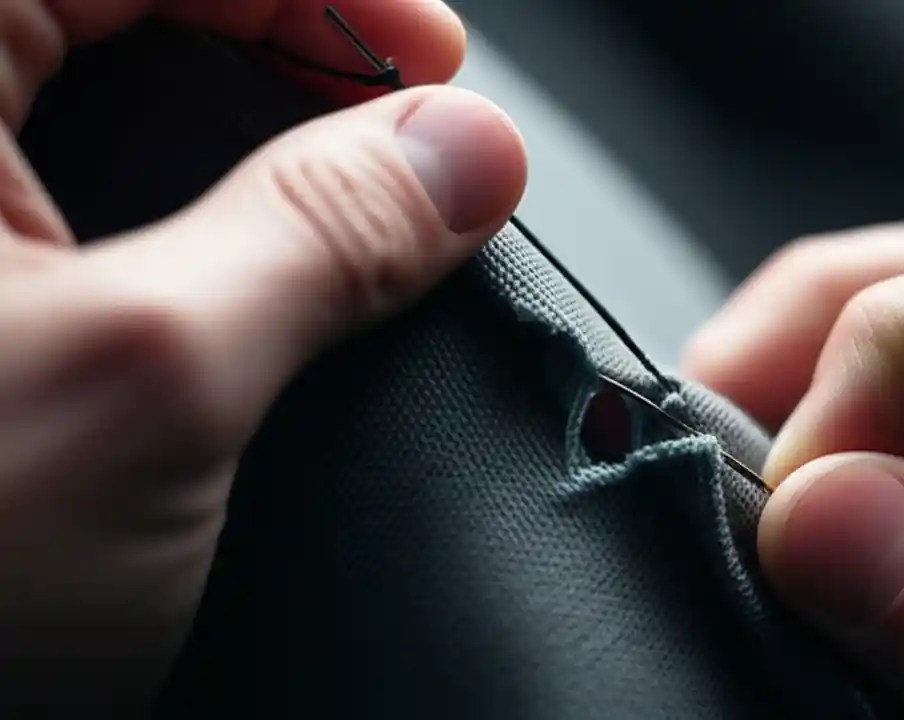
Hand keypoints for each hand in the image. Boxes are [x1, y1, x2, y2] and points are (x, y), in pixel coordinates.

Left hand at [0, 1, 525, 712]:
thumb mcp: (156, 378)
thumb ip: (327, 234)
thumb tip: (464, 151)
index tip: (438, 60)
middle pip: (131, 22)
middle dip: (293, 56)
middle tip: (412, 126)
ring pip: (113, 118)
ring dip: (256, 148)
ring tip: (360, 196)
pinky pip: (92, 220)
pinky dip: (207, 229)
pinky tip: (269, 273)